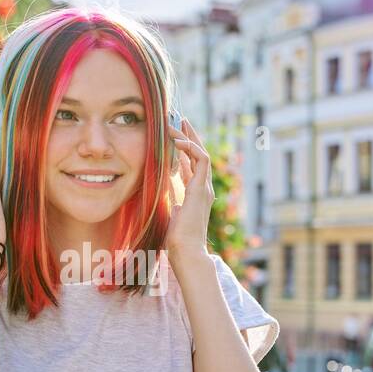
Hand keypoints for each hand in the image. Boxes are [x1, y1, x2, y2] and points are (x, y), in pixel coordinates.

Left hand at [164, 115, 212, 261]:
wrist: (185, 251)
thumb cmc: (176, 240)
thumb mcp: (170, 213)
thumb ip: (171, 201)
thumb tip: (167, 194)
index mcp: (196, 194)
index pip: (192, 165)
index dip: (185, 149)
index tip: (175, 135)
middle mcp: (204, 189)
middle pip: (199, 155)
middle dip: (190, 136)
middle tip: (180, 120)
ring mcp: (205, 188)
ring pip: (201, 154)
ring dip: (189, 137)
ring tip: (176, 124)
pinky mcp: (203, 189)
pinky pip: (202, 160)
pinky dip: (192, 148)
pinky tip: (178, 140)